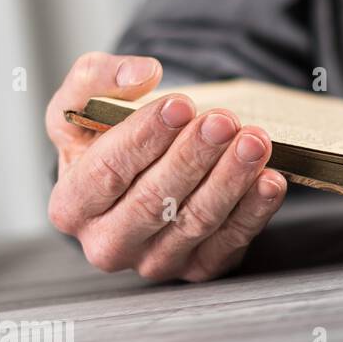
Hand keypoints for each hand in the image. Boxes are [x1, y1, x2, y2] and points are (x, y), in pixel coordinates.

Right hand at [46, 52, 286, 281]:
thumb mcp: (85, 103)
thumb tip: (140, 74)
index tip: (181, 104)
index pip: (106, 172)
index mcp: (72, 205)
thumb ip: (98, 79)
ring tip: (253, 142)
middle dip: (193, 157)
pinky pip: (231, 241)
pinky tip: (270, 179)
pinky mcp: (200, 267)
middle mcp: (108, 242)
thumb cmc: (110, 141)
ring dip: (230, 178)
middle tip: (223, 122)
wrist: (143, 172)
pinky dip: (255, 209)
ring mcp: (156, 260)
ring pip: (196, 221)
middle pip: (154, 201)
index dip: (145, 136)